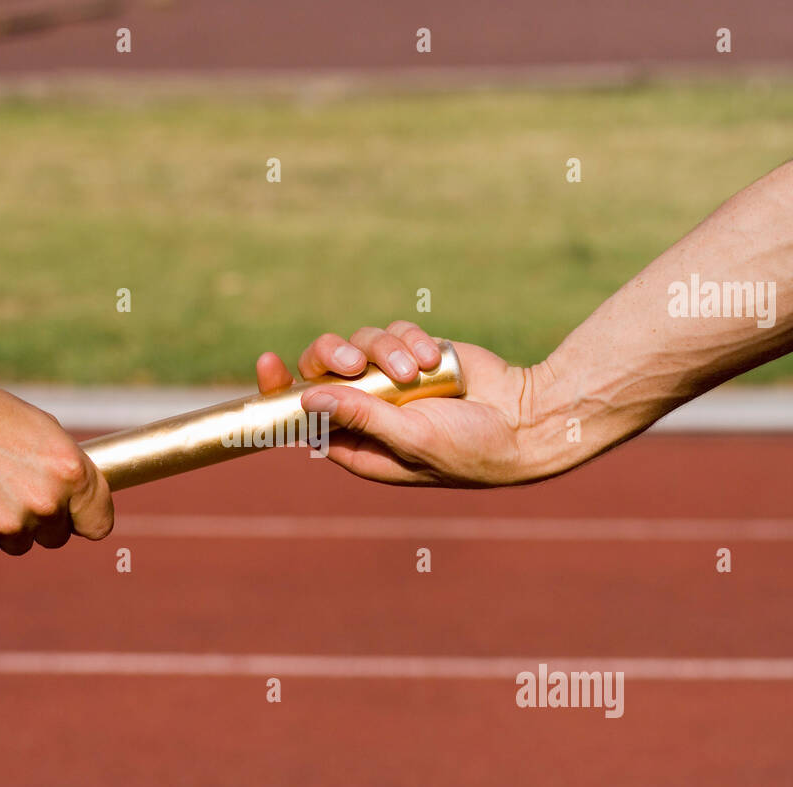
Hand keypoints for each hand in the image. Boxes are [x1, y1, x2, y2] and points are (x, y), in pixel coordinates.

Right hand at [0, 375, 112, 556]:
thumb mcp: (44, 431)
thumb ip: (70, 470)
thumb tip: (87, 501)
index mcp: (71, 472)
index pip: (99, 524)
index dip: (85, 519)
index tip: (75, 516)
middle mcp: (46, 503)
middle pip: (58, 537)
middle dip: (43, 521)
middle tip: (16, 489)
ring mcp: (10, 525)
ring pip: (21, 544)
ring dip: (9, 526)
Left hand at [255, 320, 534, 486]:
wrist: (525, 420)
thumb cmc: (469, 449)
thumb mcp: (413, 439)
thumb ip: (362, 417)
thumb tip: (309, 399)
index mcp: (356, 444)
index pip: (301, 416)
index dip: (279, 391)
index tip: (267, 364)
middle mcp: (367, 410)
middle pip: (323, 370)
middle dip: (332, 359)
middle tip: (354, 364)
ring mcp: (390, 379)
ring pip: (359, 344)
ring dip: (385, 351)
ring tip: (418, 370)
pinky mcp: (414, 353)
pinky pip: (393, 332)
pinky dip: (411, 340)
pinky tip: (438, 359)